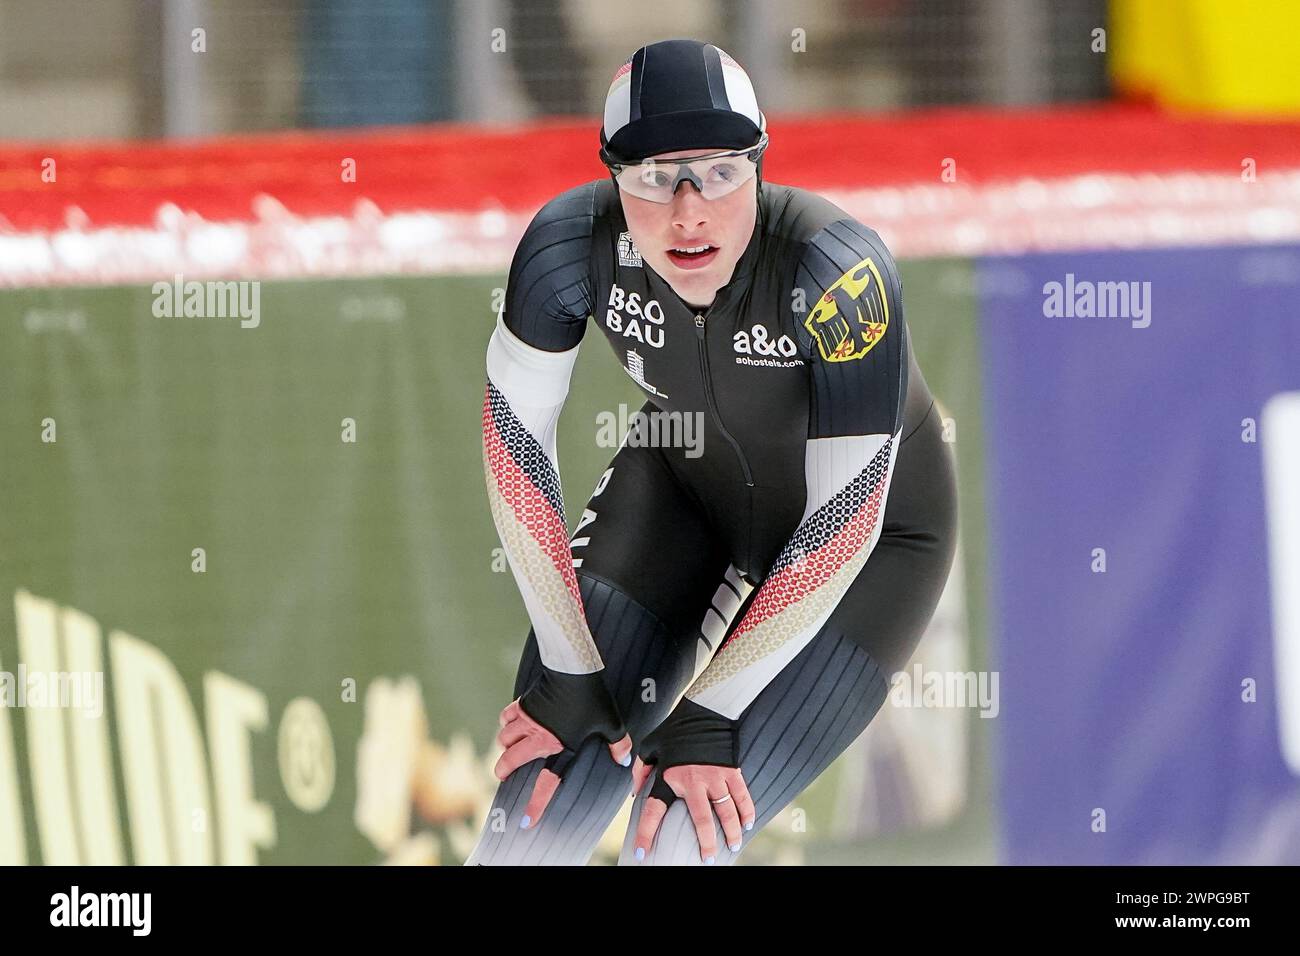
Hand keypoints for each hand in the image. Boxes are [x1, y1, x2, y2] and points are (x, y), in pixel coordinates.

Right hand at [493, 666, 631, 828]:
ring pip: (504, 739)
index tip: (526, 821)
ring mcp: (527, 720)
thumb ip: (619, 744)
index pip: (546, 783)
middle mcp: (538, 738)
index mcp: (560, 747)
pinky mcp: (522, 704)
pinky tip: (510, 723)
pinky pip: (506, 718)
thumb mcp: (612, 723)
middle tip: (502, 774)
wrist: (572, 669)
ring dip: (505, 745)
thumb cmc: (592, 698)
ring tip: (509, 748)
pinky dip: (506, 723)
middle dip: (503, 770)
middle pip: (510, 761)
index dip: (536, 804)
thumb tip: (625, 761)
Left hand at [629, 698, 755, 862]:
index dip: (647, 833)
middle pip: (700, 821)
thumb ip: (642, 770)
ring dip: (731, 833)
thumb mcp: (651, 745)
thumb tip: (635, 792)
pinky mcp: (732, 771)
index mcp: (670, 776)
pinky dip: (746, 812)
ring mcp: (715, 777)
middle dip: (705, 844)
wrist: (705, 709)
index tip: (643, 852)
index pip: (654, 810)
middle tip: (707, 859)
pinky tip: (747, 825)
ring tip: (732, 846)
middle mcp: (693, 781)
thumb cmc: (676, 729)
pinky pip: (742, 797)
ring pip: (726, 813)